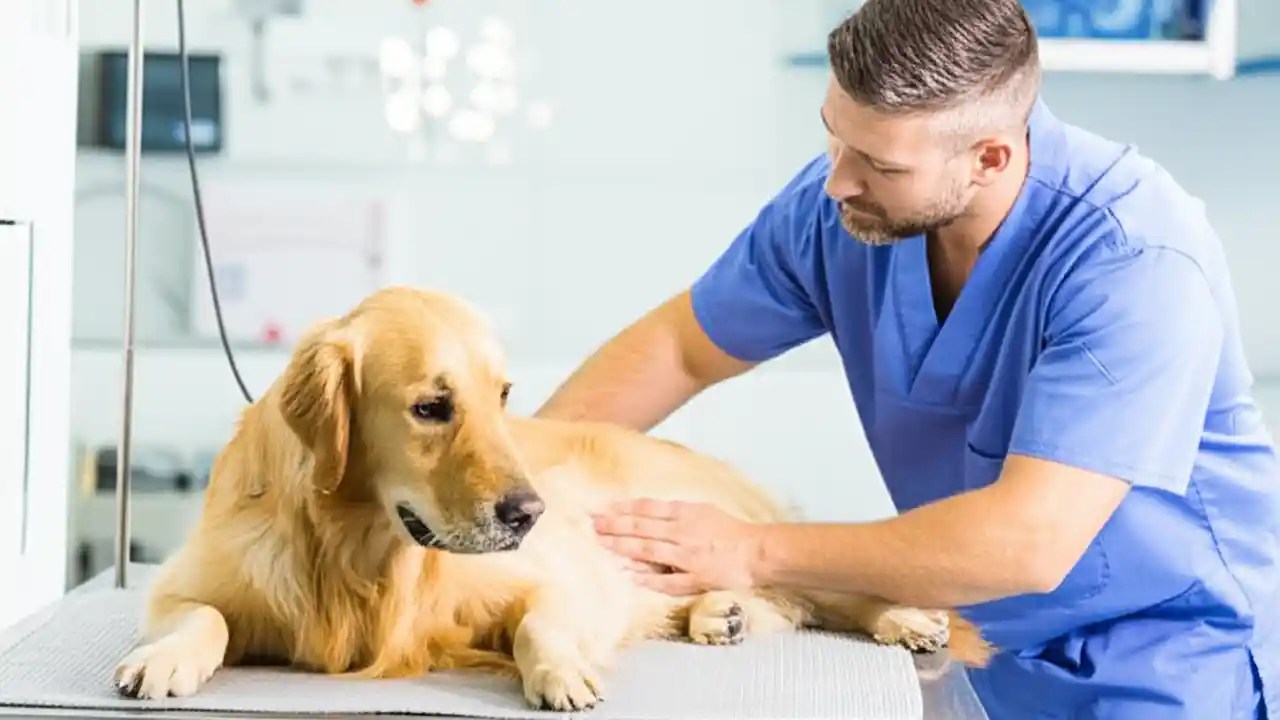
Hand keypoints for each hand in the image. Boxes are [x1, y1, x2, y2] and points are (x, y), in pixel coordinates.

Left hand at [591, 499, 762, 595]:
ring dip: (624, 548)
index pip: (647, 508)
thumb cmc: (731, 530)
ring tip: (603, 545)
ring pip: (649, 550)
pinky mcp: (695, 577)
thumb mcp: (704, 510)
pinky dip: (648, 578)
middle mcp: (683, 532)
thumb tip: (649, 512)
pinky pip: (667, 579)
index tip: (603, 509)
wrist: (757, 551)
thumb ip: (677, 512)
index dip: (623, 508)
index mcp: (686, 513)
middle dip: (615, 526)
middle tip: (593, 525)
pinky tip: (630, 577)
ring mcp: (688, 556)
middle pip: (642, 527)